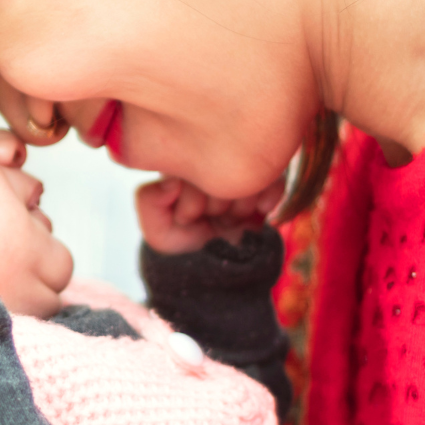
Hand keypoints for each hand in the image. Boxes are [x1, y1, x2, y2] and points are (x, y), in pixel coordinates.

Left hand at [136, 177, 283, 254]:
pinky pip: (275, 177)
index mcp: (181, 165)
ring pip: (248, 173)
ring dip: (241, 205)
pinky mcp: (268, 175)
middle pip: (220, 169)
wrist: (224, 266)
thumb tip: (172, 179)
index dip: (191, 203)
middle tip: (212, 220)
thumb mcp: (159, 232)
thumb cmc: (187, 245)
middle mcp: (210, 159)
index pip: (189, 170)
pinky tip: (257, 213)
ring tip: (230, 218)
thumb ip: (149, 202)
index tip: (188, 220)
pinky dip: (266, 200)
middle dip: (216, 205)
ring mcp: (240, 164)